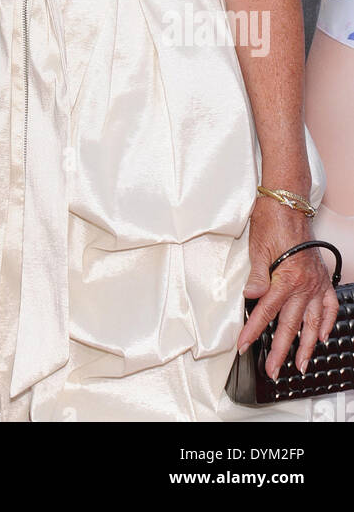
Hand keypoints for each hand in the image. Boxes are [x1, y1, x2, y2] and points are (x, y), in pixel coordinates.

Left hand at [237, 196, 338, 379]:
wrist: (289, 203)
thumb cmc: (271, 221)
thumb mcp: (257, 247)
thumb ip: (257, 276)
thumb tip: (251, 297)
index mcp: (284, 277)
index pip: (265, 312)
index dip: (252, 331)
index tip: (243, 346)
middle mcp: (303, 284)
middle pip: (289, 324)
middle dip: (279, 350)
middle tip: (273, 369)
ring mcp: (315, 283)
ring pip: (312, 322)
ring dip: (307, 346)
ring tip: (301, 364)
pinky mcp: (322, 278)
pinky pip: (329, 306)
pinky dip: (327, 323)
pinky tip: (323, 336)